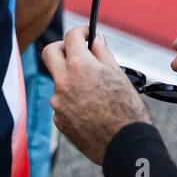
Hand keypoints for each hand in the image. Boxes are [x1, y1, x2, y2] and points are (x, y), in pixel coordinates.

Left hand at [42, 26, 149, 165]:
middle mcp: (63, 82)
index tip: (87, 34)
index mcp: (79, 66)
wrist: (124, 145)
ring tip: (94, 90)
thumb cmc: (126, 109)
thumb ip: (102, 53)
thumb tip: (96, 39)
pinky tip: (91, 109)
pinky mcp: (58, 120)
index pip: (71, 36)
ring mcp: (57, 102)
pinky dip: (72, 100)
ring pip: (58, 81)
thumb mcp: (118, 74)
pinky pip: (62, 103)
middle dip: (62, 47)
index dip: (81, 31)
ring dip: (71, 79)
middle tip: (77, 52)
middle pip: (49, 53)